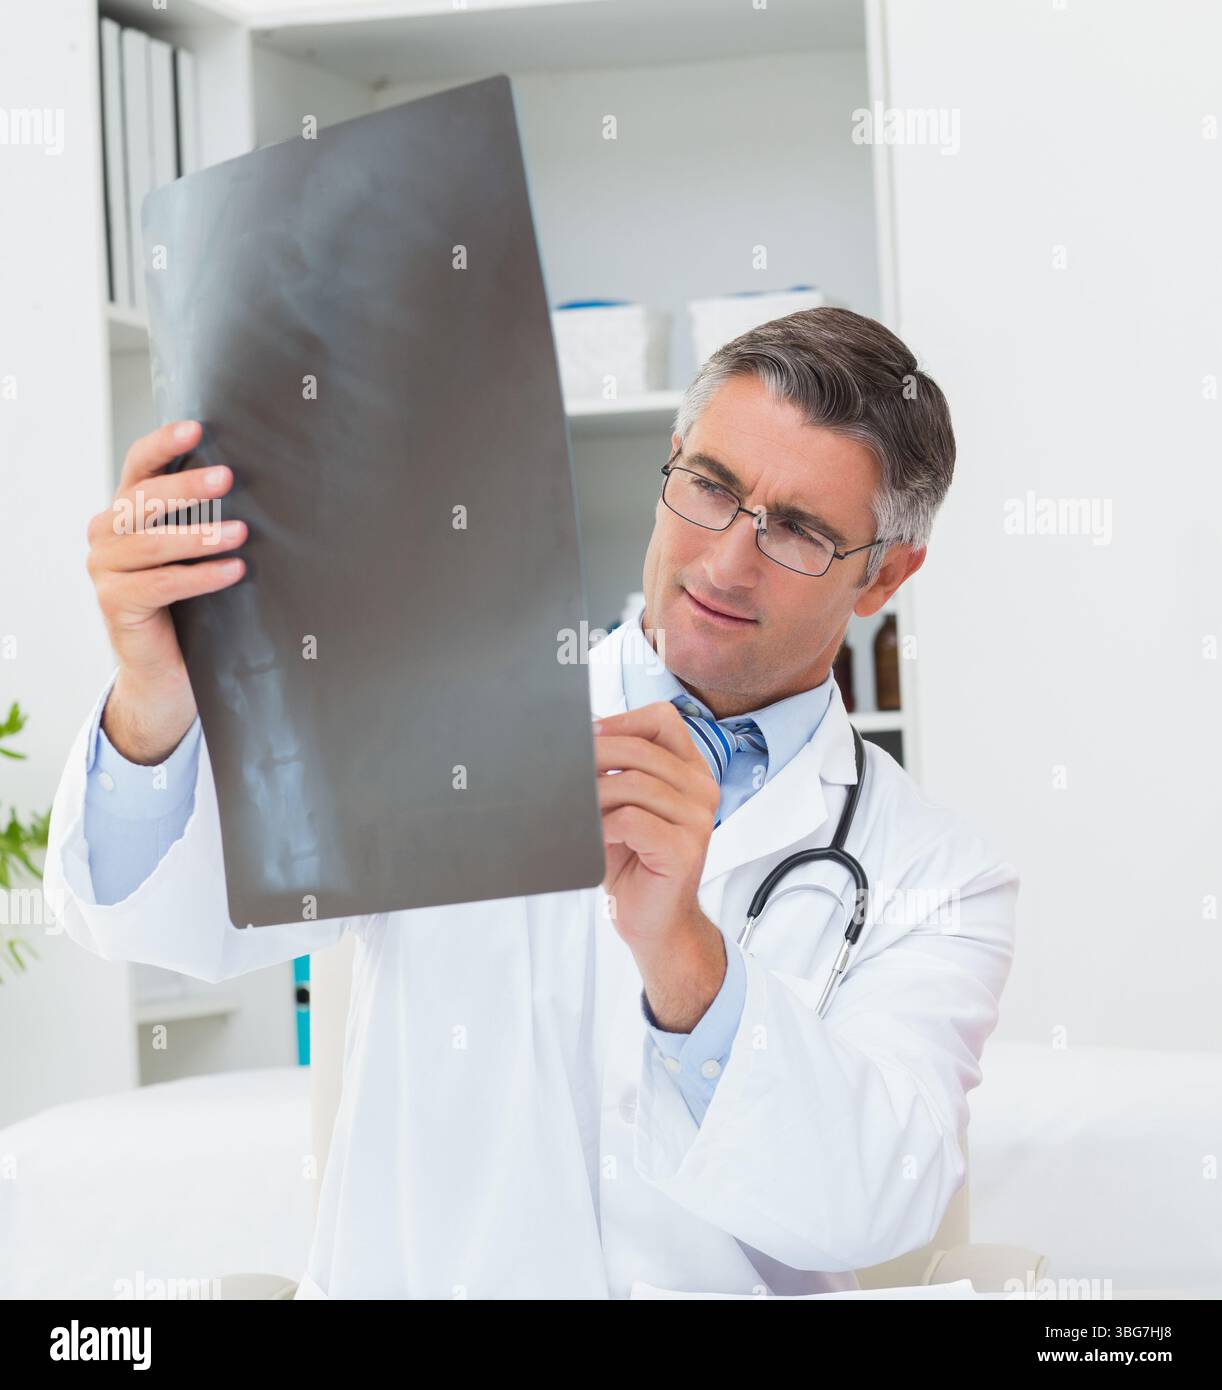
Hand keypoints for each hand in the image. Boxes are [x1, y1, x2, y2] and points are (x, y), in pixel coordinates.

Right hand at [86, 419, 245, 762]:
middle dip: (186, 488)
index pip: (138, 467)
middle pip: (142, 501)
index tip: (196, 429)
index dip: (163, 446)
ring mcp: (104, 570)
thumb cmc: (189, 603)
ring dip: (200, 535)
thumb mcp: (195, 554)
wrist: (165, 669)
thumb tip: (260, 486)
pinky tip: (232, 570)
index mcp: (124, 512)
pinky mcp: (115, 604)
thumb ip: (205, 519)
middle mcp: (105, 535)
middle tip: (227, 478)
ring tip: (241, 532)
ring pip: (152, 544)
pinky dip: (199, 576)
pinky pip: (160, 585)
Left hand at [593, 700, 719, 948]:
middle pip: (643, 750)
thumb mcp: (621, 806)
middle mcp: (701, 789)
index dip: (622, 721)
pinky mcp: (685, 848)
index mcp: (690, 771)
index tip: (590, 737)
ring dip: (596, 795)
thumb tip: (576, 742)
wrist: (654, 921)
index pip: (664, 720)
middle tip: (567, 773)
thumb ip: (612, 772)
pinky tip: (596, 836)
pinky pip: (633, 819)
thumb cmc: (634, 861)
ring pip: (636, 784)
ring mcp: (698, 819)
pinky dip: (604, 825)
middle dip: (597, 758)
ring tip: (579, 811)